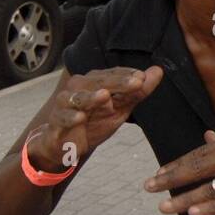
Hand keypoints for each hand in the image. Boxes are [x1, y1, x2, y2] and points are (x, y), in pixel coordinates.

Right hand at [29, 65, 161, 170]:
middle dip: (118, 83)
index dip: (128, 76)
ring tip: (105, 96)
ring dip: (91, 97)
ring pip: (78, 98)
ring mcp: (66, 103)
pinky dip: (70, 118)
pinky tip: (80, 118)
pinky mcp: (56, 121)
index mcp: (95, 82)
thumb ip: (138, 92)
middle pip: (99, 82)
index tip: (143, 77)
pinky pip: (62, 118)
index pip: (113, 74)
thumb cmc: (93, 121)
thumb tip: (158, 71)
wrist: (64, 143)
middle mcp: (79, 87)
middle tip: (136, 83)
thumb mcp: (120, 109)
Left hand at [143, 126, 214, 214]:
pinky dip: (211, 207)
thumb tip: (205, 137)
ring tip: (164, 207)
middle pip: (199, 167)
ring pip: (211, 188)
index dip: (176, 164)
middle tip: (148, 187)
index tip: (157, 174)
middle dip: (170, 178)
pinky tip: (194, 212)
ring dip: (184, 199)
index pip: (200, 152)